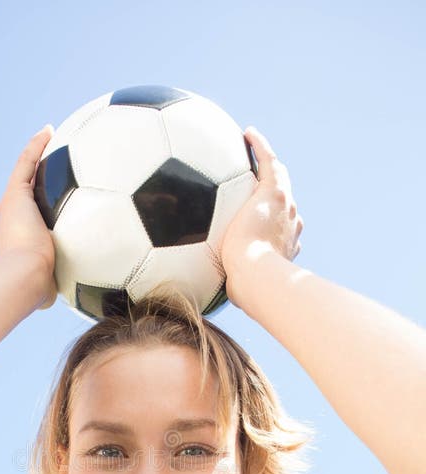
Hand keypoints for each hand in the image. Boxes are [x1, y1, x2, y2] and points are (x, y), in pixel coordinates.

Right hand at [0, 126, 57, 308]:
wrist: (26, 276)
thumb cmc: (37, 288)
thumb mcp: (46, 290)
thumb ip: (50, 290)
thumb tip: (55, 302)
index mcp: (15, 240)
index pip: (23, 222)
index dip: (33, 212)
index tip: (44, 207)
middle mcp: (8, 220)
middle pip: (22, 196)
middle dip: (33, 183)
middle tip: (48, 169)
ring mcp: (10, 206)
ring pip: (23, 175)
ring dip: (34, 156)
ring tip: (50, 139)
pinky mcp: (14, 194)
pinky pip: (27, 164)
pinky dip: (35, 147)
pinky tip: (49, 132)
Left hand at [220, 127, 302, 304]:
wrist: (257, 276)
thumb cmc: (250, 290)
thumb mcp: (242, 292)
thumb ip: (234, 290)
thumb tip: (221, 300)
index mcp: (286, 248)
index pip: (286, 232)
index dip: (280, 226)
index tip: (270, 224)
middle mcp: (292, 225)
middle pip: (287, 204)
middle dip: (279, 193)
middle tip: (263, 183)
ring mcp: (286, 207)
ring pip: (281, 178)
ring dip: (270, 163)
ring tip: (254, 148)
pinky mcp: (275, 192)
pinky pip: (268, 162)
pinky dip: (260, 147)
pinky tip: (247, 134)